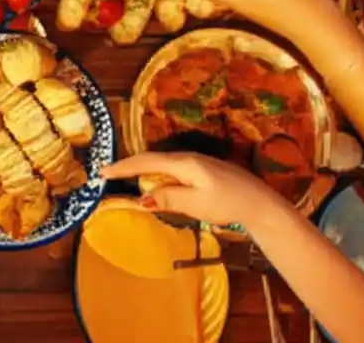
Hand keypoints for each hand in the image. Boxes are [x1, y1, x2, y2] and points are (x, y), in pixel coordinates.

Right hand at [103, 152, 282, 226]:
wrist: (261, 204)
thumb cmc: (228, 204)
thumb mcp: (195, 204)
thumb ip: (168, 198)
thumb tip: (141, 198)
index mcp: (184, 164)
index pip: (146, 162)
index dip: (123, 167)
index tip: (102, 171)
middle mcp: (188, 158)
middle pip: (152, 159)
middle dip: (130, 165)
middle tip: (108, 173)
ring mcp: (198, 163)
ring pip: (163, 163)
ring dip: (143, 168)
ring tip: (126, 175)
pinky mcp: (205, 170)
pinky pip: (173, 168)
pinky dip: (157, 172)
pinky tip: (156, 180)